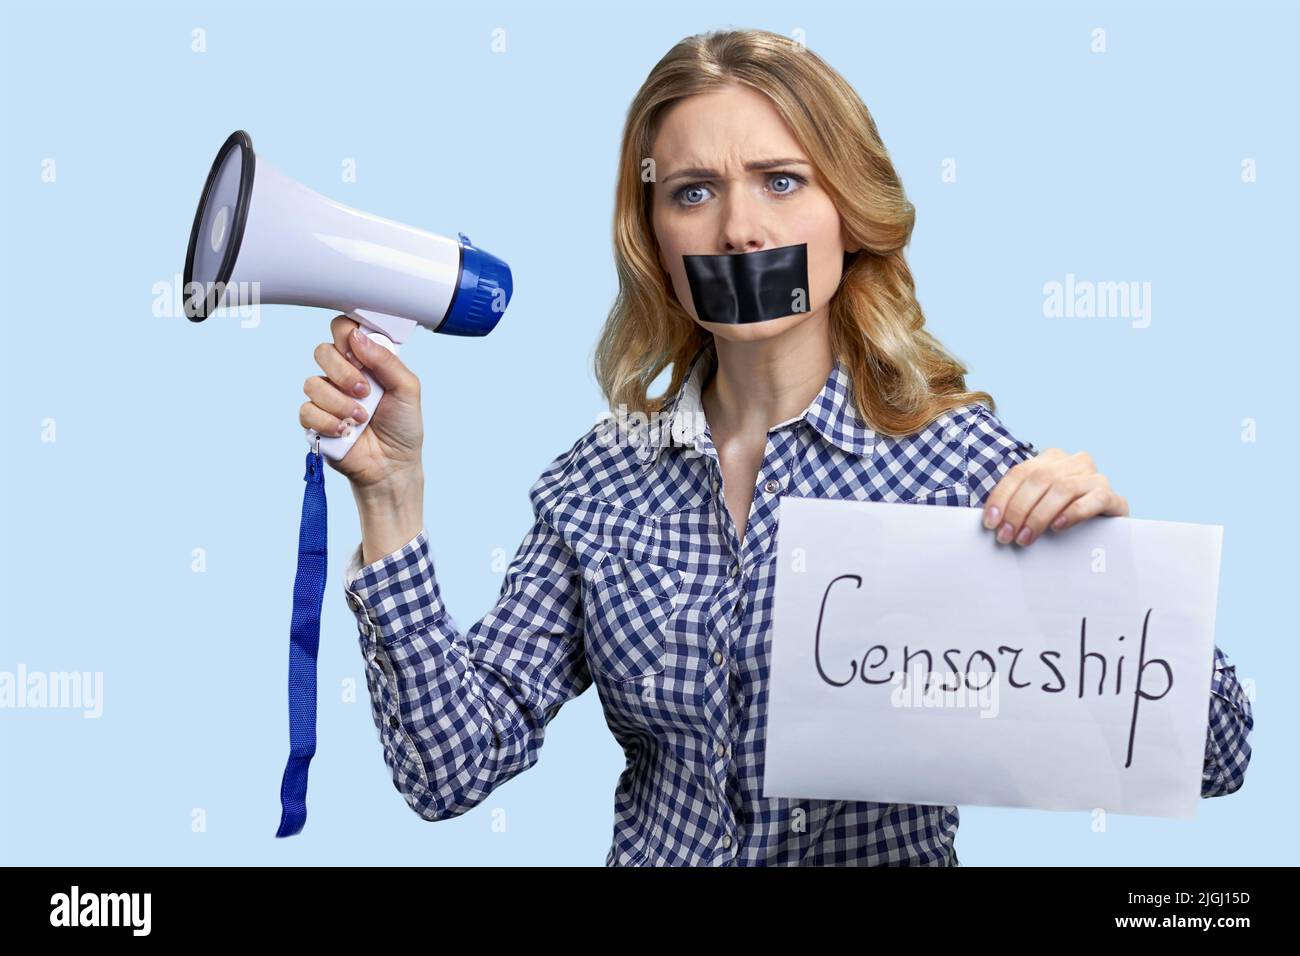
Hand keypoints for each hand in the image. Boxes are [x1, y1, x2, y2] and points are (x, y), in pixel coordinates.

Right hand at [298, 315, 424, 489]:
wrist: (392, 465)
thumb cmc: (403, 426)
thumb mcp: (407, 389)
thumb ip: (386, 360)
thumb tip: (358, 337)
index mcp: (365, 361)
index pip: (344, 330)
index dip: (346, 334)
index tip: (359, 351)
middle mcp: (343, 375)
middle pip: (322, 351)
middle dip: (344, 372)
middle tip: (364, 391)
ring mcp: (326, 397)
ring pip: (312, 383)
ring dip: (340, 403)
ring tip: (361, 418)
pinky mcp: (314, 420)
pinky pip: (307, 410)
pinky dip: (328, 421)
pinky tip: (345, 431)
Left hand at [981, 449, 1127, 546]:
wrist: (1102, 532)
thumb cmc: (1059, 518)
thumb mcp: (1035, 506)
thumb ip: (1017, 505)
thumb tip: (991, 521)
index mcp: (1051, 459)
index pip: (1020, 473)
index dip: (1001, 497)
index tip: (990, 522)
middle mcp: (1075, 463)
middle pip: (1040, 479)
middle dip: (1018, 509)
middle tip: (1007, 535)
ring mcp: (1096, 478)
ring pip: (1063, 488)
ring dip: (1039, 516)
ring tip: (1026, 537)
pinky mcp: (1114, 498)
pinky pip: (1096, 498)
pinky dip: (1074, 512)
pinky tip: (1059, 526)